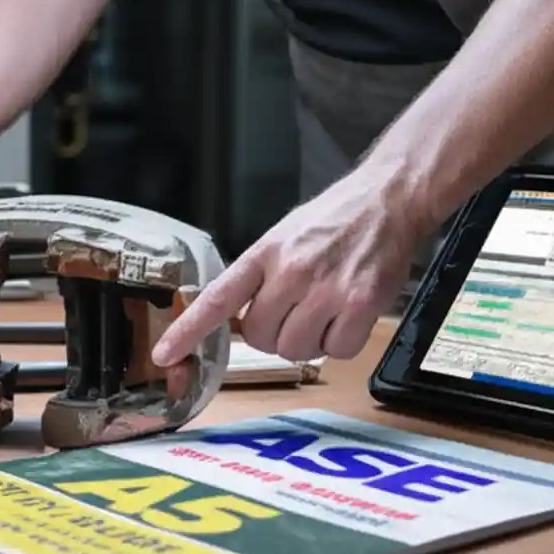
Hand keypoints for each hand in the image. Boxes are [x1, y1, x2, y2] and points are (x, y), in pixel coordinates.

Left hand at [152, 167, 428, 365]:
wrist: (388, 198)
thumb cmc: (335, 220)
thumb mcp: (283, 237)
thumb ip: (259, 276)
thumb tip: (238, 321)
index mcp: (265, 253)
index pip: (218, 298)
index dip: (188, 331)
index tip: (165, 355)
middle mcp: (291, 270)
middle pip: (261, 338)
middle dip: (275, 334)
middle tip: (297, 312)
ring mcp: (327, 288)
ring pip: (296, 349)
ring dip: (309, 341)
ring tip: (325, 310)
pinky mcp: (361, 303)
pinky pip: (337, 351)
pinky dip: (341, 343)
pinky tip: (348, 316)